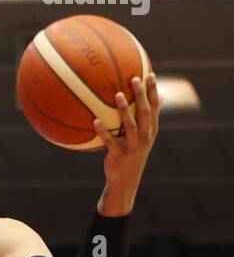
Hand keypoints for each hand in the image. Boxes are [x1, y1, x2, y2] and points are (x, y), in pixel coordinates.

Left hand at [94, 73, 161, 215]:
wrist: (126, 182)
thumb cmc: (133, 155)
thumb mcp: (144, 138)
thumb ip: (149, 118)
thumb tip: (162, 97)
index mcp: (151, 131)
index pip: (155, 107)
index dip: (153, 91)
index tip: (150, 74)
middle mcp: (145, 137)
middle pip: (145, 113)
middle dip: (141, 95)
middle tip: (134, 79)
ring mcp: (133, 147)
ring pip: (130, 125)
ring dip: (124, 110)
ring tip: (117, 95)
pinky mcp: (119, 155)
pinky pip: (110, 141)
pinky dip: (103, 131)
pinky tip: (94, 121)